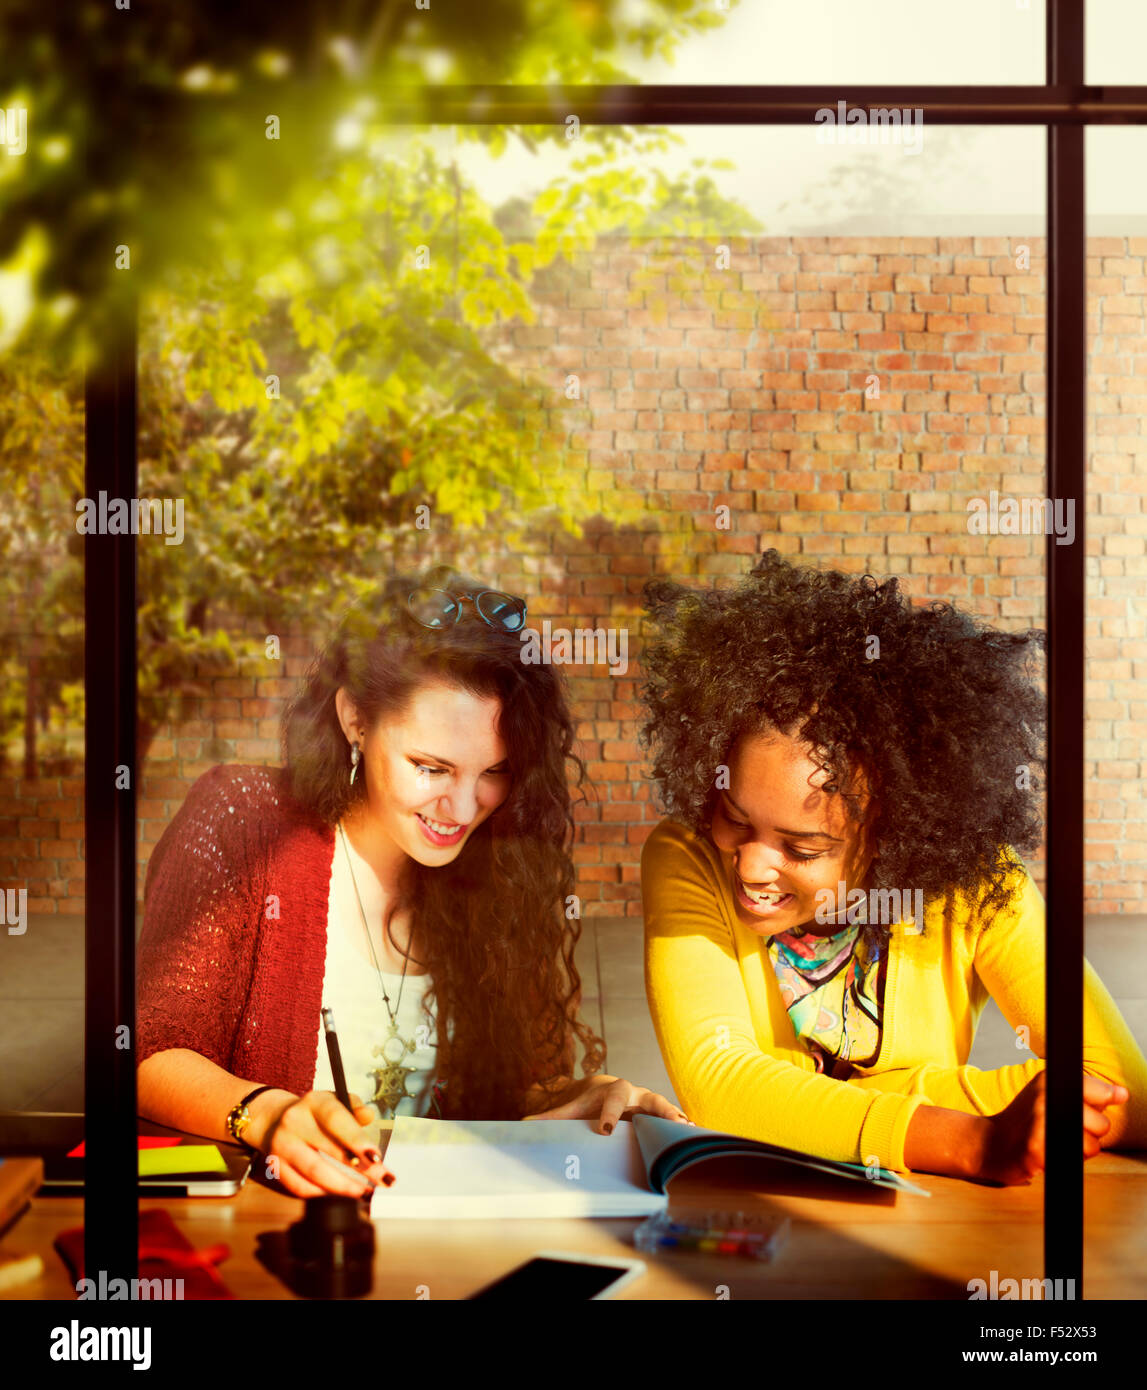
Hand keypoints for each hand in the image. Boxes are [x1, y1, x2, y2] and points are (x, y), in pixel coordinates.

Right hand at [246, 1089, 394, 1198]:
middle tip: (383, 1180)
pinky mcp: (274, 1167)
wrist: (275, 1121)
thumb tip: (369, 1115)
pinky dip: (323, 1193)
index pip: (336, 1119)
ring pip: (315, 1173)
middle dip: (361, 1169)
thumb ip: (354, 1107)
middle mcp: (294, 1122)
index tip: (377, 1157)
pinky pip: (301, 1187)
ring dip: (343, 1186)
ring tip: (365, 1191)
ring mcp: (282, 1146)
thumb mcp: (334, 1101)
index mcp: (314, 1102)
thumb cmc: (316, 1114)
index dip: (357, 1140)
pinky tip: (340, 1192)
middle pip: (329, 1150)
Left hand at [522, 1073, 690, 1135]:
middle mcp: (637, 1094)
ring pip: (667, 1110)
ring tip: (692, 1130)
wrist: (607, 1091)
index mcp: (615, 1090)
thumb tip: (523, 1125)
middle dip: (661, 1110)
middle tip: (672, 1122)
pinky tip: (696, 1136)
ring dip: (678, 1120)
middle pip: (651, 1099)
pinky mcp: (659, 1117)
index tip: (605, 1130)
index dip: (609, 1114)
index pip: (613, 1100)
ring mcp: (651, 1105)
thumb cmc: (590, 1100)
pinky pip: (673, 1121)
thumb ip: (552, 1117)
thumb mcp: (573, 1107)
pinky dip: (682, 1128)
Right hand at [977, 1071, 1128, 1185]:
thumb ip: (1086, 1095)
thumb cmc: (1023, 1123)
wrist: (987, 1144)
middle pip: (1102, 1123)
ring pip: (1093, 1146)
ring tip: (1057, 1144)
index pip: (1100, 1091)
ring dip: (1081, 1152)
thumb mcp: (1047, 1097)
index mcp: (1048, 1081)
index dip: (1101, 1105)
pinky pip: (1076, 1161)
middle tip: (1064, 1132)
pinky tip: (1049, 1155)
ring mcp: (1040, 1122)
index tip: (1091, 1110)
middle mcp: (1044, 1097)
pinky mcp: (1038, 1148)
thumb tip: (1122, 1093)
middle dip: (1091, 1134)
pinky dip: (1067, 1162)